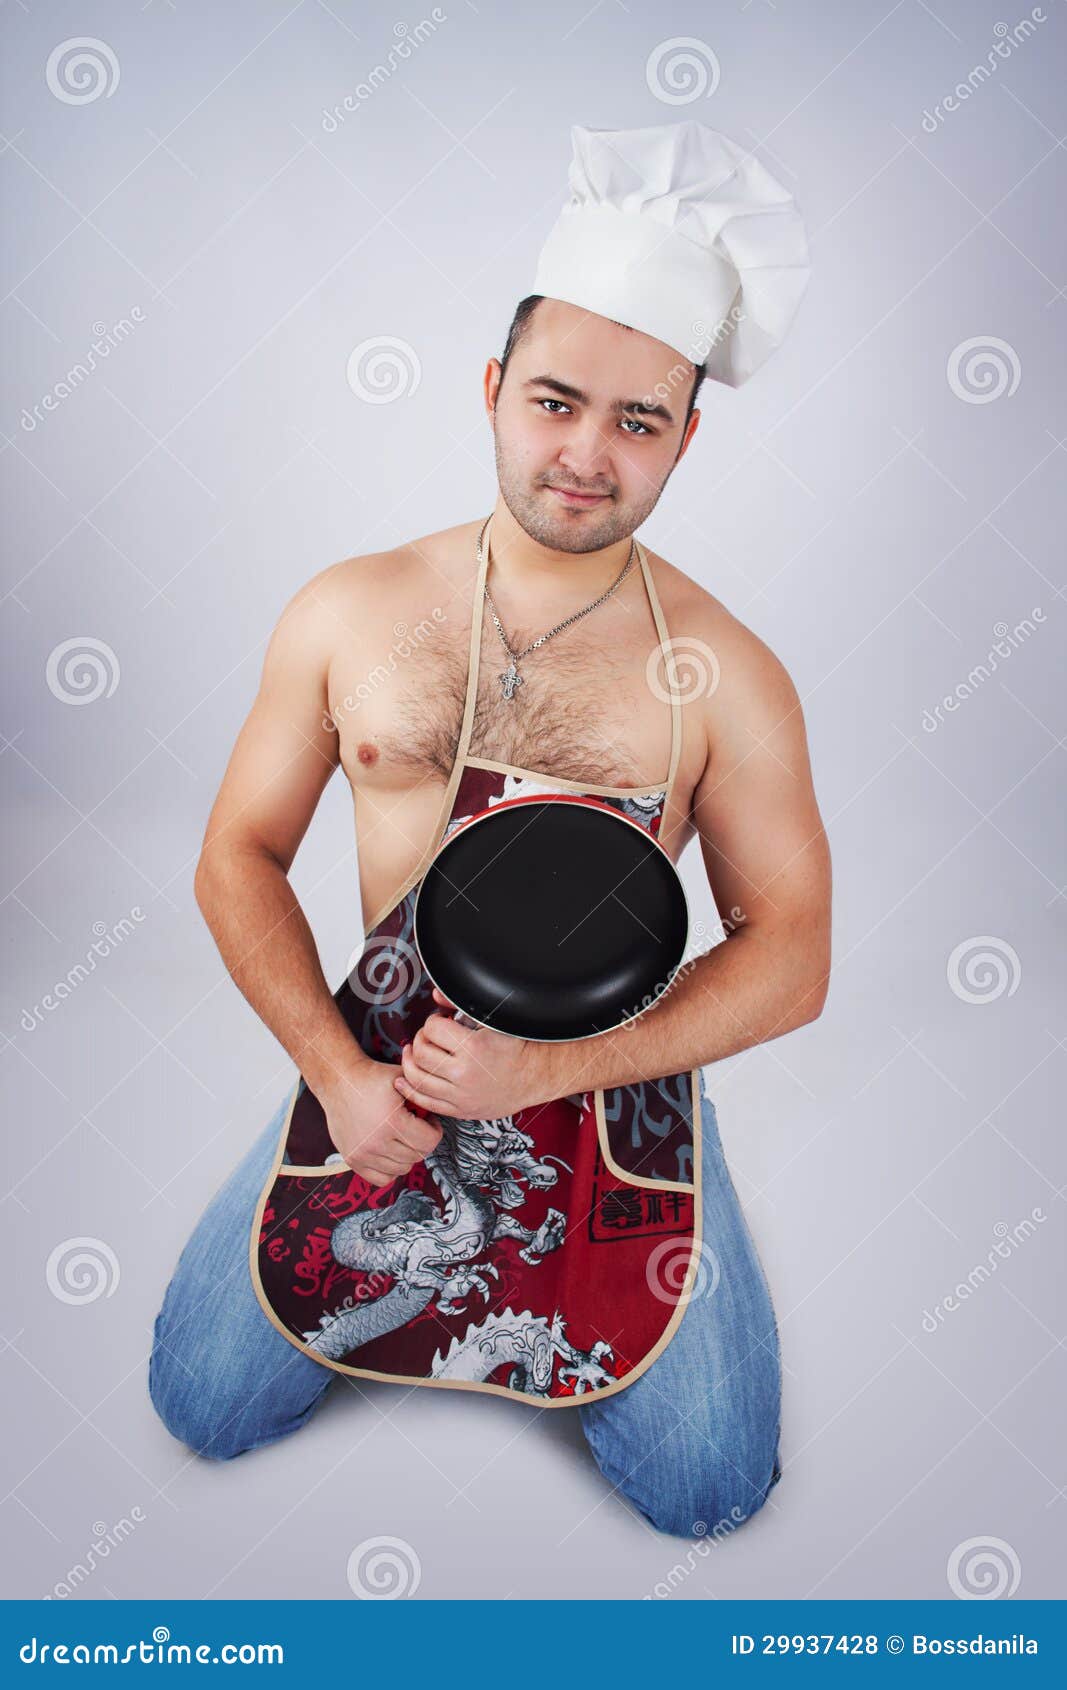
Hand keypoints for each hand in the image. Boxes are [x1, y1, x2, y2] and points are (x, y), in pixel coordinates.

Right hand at [320, 1056, 441, 1187]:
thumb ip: (424, 1092)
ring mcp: (363, 1153)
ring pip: (402, 1169)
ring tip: (402, 1136)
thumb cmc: (372, 1077)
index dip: (435, 1130)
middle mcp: (376, 1142)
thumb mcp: (403, 1077)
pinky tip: (390, 1150)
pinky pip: (382, 1179)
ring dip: (407, 1154)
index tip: (428, 1120)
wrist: (339, 1081)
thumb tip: (443, 1105)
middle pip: (417, 1156)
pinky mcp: (352, 1160)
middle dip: (422, 1141)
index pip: (429, 1142)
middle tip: (416, 1126)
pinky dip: (390, 1169)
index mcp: (392, 1121)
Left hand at [393, 989, 555, 1121]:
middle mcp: (465, 1074)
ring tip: (416, 1054)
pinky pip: (424, 1101)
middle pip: (421, 1053)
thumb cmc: (515, 1049)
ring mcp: (460, 1095)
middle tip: (429, 1037)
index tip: (440, 1023)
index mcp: (474, 1049)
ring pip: (417, 1077)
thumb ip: (461, 1006)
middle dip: (421, 1040)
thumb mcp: (493, 1020)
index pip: (432, 1029)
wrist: (532, 1077)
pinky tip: (406, 1079)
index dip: (433, 1021)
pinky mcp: (459, 1109)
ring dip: (411, 1062)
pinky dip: (409, 1089)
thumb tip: (437, 995)